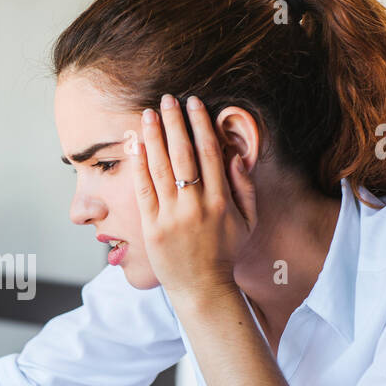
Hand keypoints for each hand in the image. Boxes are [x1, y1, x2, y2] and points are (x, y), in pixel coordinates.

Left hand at [134, 94, 257, 304]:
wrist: (202, 287)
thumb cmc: (225, 252)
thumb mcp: (248, 221)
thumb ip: (245, 188)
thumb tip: (236, 156)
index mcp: (221, 200)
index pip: (209, 153)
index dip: (200, 125)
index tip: (194, 104)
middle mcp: (196, 205)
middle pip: (183, 154)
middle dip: (175, 123)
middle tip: (168, 99)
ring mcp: (172, 216)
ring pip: (161, 167)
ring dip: (154, 136)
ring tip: (148, 114)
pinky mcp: (152, 226)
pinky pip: (144, 190)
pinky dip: (140, 165)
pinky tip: (137, 145)